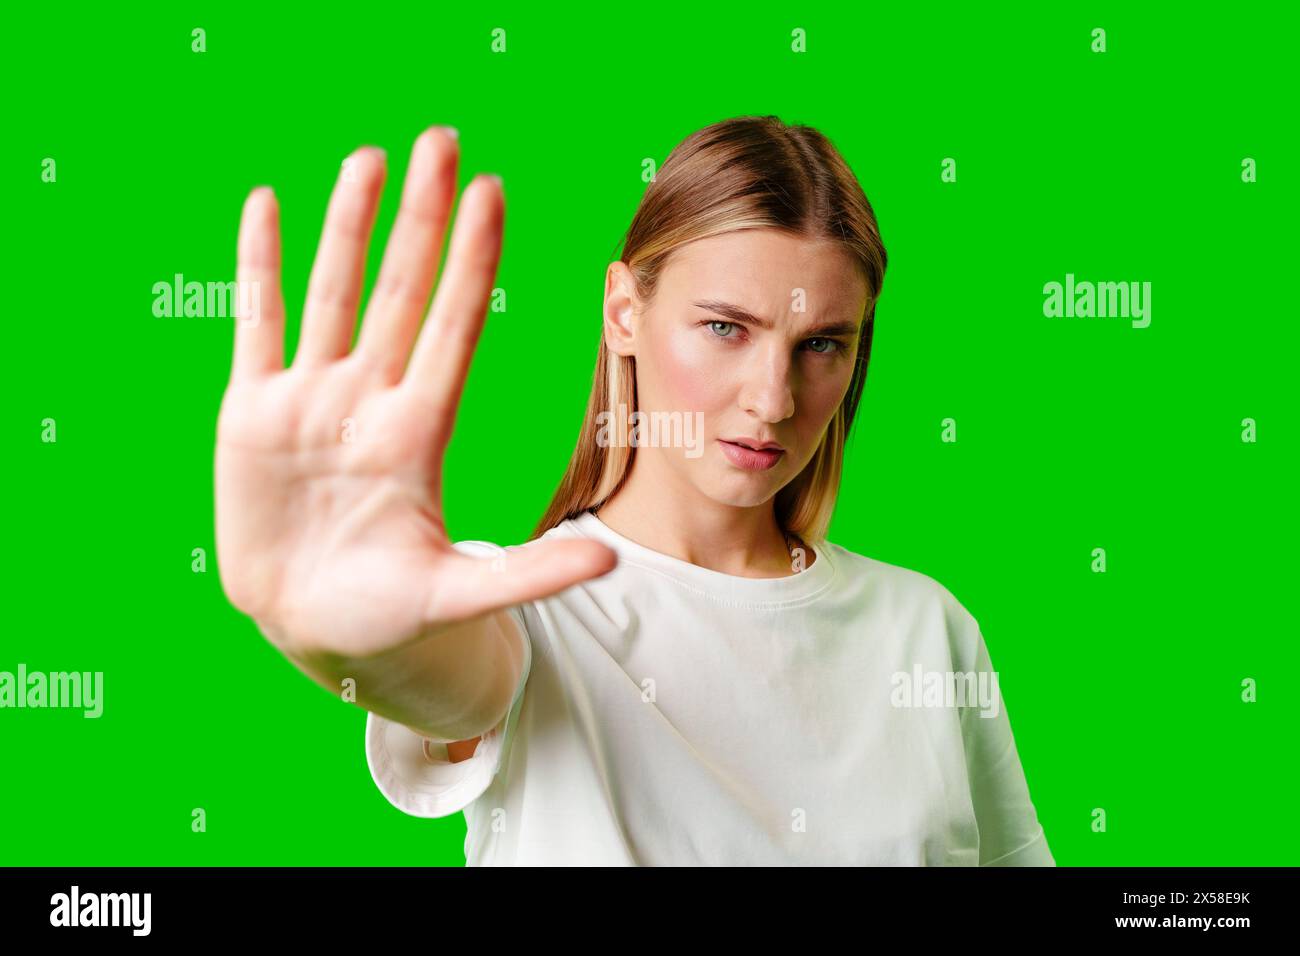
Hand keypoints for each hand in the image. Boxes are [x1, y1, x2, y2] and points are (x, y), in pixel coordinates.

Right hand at [215, 127, 615, 661]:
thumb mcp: (460, 595)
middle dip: (422, 218)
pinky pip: (257, 324)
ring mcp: (310, 401)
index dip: (472, 262)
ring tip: (372, 157)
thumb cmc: (390, 616)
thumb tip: (612, 565)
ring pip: (332, 292)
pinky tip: (269, 204)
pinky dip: (260, 267)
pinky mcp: (252, 413)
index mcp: (420, 432)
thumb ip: (528, 575)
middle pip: (402, 291)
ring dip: (347, 225)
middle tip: (444, 140)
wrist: (311, 629)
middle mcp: (370, 399)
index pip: (454, 327)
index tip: (493, 194)